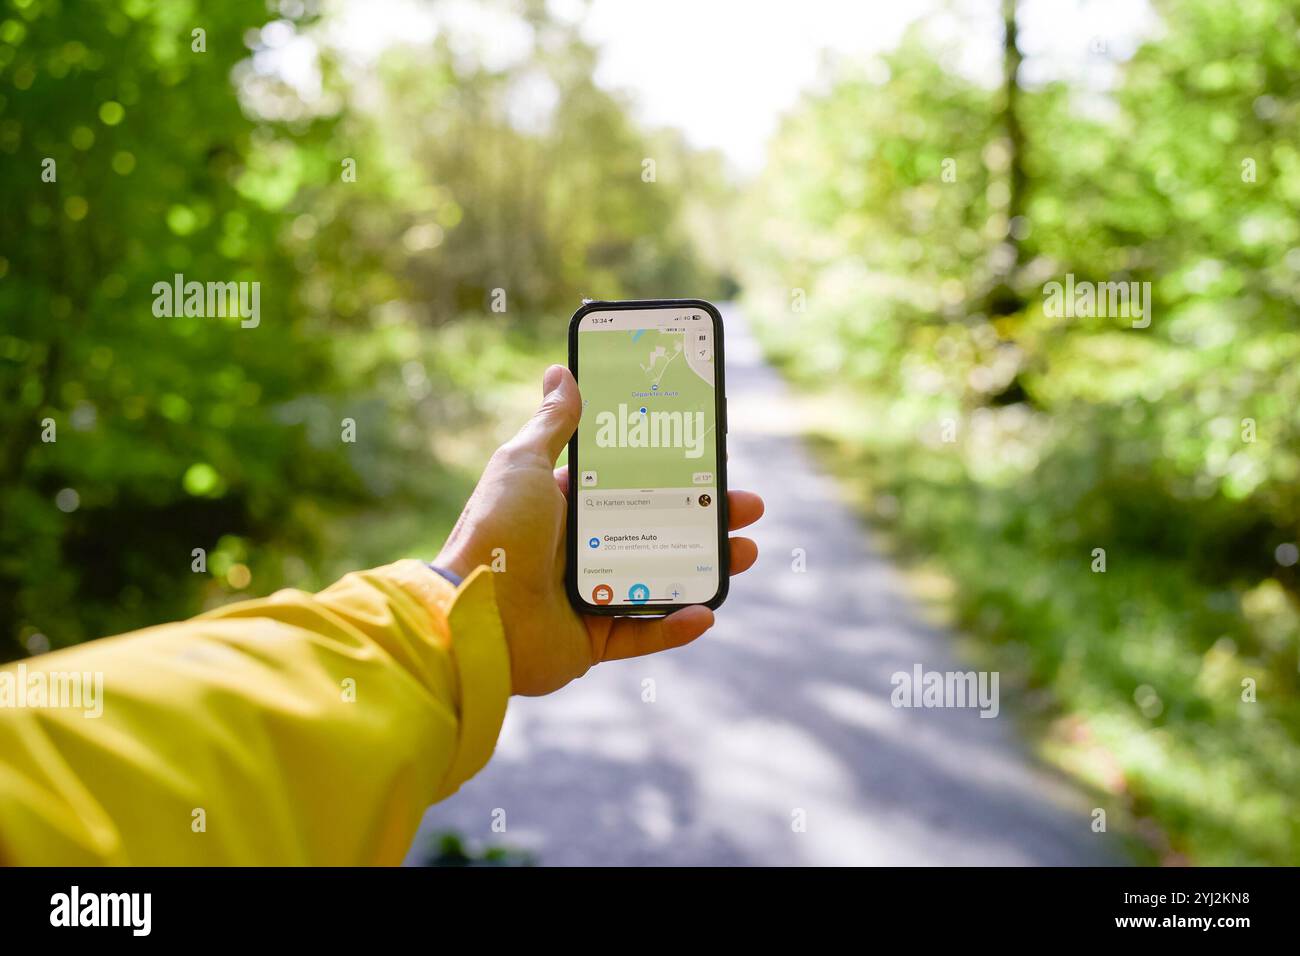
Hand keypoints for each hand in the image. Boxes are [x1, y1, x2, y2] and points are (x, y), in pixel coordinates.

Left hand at [435, 364, 762, 695]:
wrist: (472, 615)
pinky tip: (707, 611)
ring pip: (662, 578)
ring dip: (706, 566)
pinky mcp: (591, 639)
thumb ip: (551, 423)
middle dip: (707, 517)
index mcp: (565, 506)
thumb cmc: (495, 532)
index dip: (674, 474)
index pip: (631, 485)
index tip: (711, 460)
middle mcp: (578, 549)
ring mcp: (587, 596)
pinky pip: (643, 633)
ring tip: (745, 552)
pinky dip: (676, 626)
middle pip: (658, 530)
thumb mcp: (522, 464)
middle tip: (748, 507)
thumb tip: (561, 371)